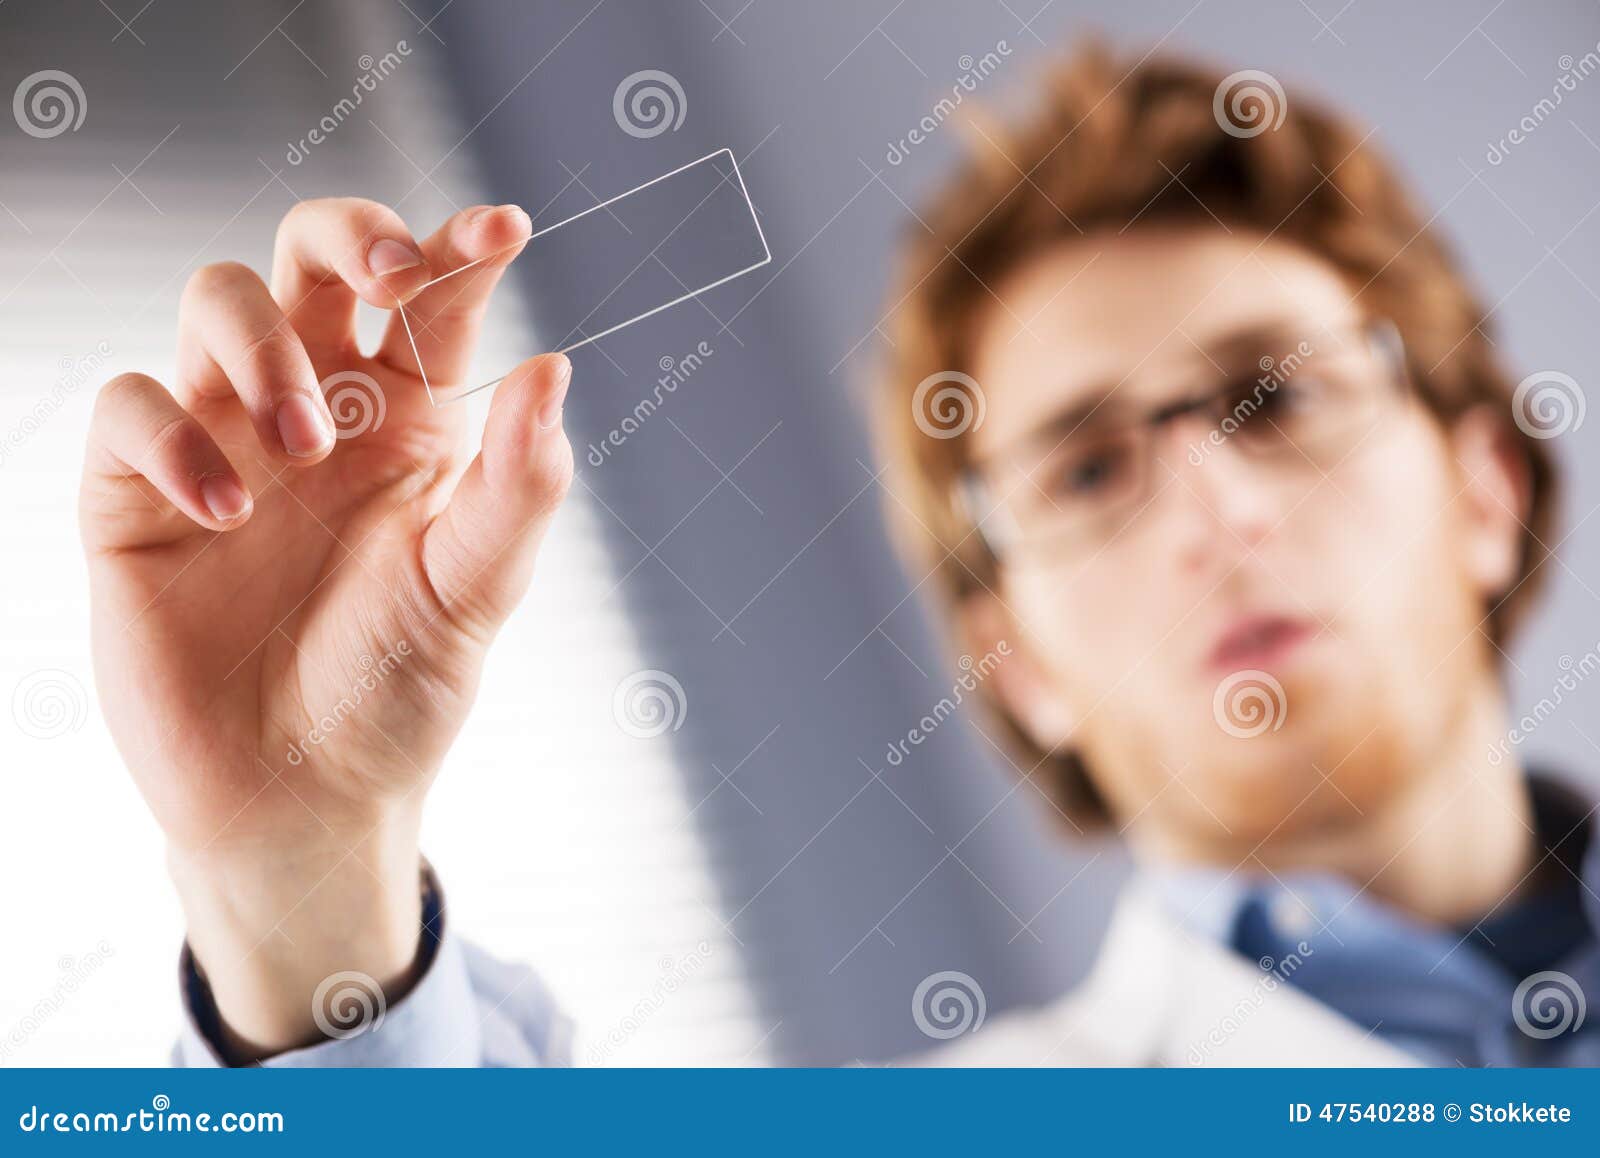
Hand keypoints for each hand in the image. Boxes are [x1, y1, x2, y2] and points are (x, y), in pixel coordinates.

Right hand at [79, 198, 572, 1057]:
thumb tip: (553, 371)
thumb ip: (519, 485)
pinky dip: (172, 435)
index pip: (431, 303)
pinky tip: (225, 509)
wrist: (301, 795)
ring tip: (306, 446)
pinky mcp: (139, 492)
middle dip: (351, 236)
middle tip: (391, 279)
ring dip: (266, 347)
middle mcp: (318, 411)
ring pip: (221, 302)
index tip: (503, 230)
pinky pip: (131, 406)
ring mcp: (225, 439)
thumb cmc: (396, 689)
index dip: (460, 250)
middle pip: (313, 259)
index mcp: (410, 423)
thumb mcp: (476, 589)